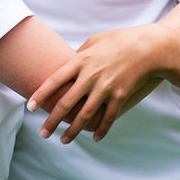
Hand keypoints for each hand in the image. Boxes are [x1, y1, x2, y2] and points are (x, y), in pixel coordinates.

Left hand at [27, 25, 167, 143]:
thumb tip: (68, 63)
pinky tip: (94, 138)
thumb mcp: (96, 40)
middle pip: (65, 104)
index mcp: (81, 61)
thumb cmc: (121, 40)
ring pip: (84, 116)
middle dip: (52, 121)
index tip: (30, 108)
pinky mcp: (120, 96)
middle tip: (43, 133)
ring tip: (63, 140)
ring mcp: (105, 88)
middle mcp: (90, 76)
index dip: (40, 95)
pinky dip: (101, 130)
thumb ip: (80, 53)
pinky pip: (108, 118)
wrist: (149, 47)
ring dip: (72, 131)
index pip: (54, 81)